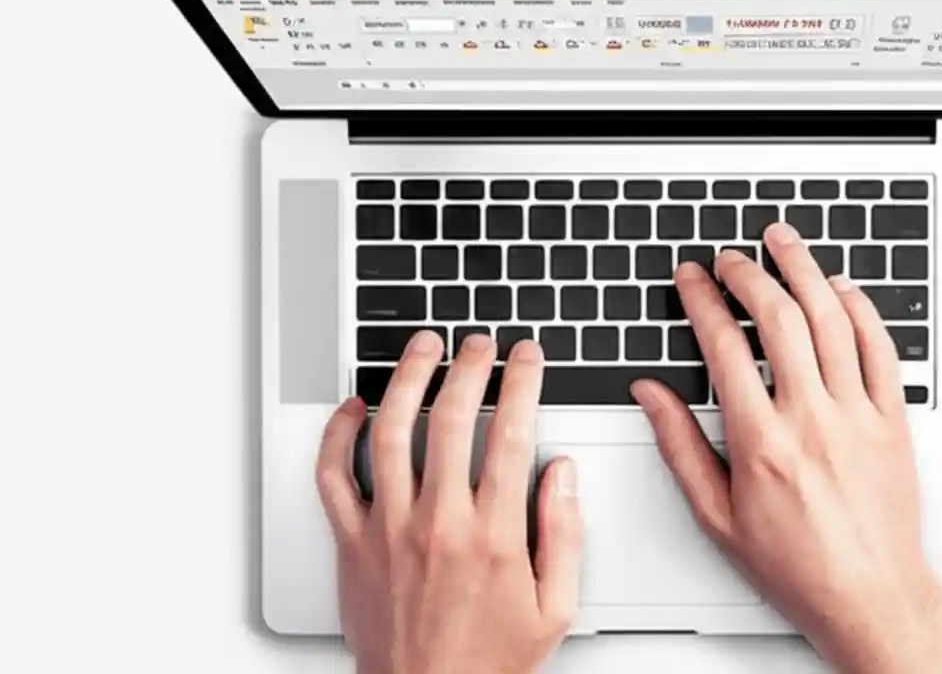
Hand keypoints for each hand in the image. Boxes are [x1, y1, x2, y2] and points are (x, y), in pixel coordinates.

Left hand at [316, 333, 580, 673]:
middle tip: (480, 343)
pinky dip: (338, 434)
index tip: (528, 358)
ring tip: (424, 347)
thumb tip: (563, 473)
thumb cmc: (488, 663)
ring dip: (408, 378)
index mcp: (493, 536)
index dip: (523, 384)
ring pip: (391, 432)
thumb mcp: (554, 608)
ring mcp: (388, 530)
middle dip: (470, 367)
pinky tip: (355, 406)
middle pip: (450, 419)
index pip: (510, 435)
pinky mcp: (352, 544)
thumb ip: (563, 535)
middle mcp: (437, 524)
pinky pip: (333, 476)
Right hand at [632, 222, 941, 673]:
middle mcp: (811, 419)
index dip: (702, 300)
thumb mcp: (716, 514)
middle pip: (779, 319)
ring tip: (783, 242)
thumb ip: (680, 445)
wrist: (869, 594)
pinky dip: (861, 309)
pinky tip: (841, 289)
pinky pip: (880, 348)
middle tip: (731, 258)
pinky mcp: (893, 420)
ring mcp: (858, 415)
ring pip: (832, 320)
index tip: (691, 278)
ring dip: (804, 270)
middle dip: (748, 274)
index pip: (724, 346)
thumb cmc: (795, 564)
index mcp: (761, 441)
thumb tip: (651, 394)